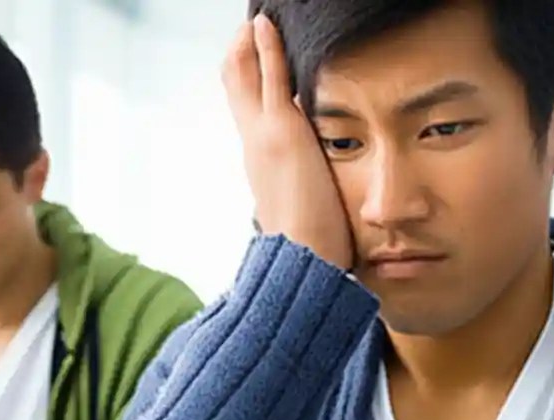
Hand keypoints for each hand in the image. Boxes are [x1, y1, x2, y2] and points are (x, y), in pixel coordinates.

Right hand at [222, 14, 353, 269]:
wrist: (302, 261)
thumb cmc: (311, 247)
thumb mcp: (303, 208)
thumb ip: (306, 188)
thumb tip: (317, 188)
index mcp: (260, 162)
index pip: (248, 112)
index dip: (246, 82)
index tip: (252, 58)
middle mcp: (253, 144)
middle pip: (236, 87)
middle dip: (240, 55)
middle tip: (248, 27)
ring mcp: (263, 135)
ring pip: (244, 76)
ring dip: (248, 44)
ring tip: (255, 20)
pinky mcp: (282, 130)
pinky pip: (271, 76)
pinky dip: (266, 47)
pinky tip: (263, 23)